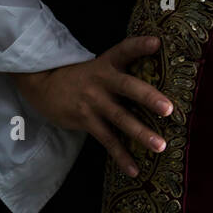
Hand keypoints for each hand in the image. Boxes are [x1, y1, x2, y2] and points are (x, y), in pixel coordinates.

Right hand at [9, 36, 171, 178]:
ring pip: (120, 118)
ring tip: (160, 146)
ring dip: (141, 133)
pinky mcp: (85, 120)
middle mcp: (102, 81)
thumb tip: (158, 76)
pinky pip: (107, 140)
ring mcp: (93, 102)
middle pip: (128, 87)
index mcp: (108, 64)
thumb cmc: (84, 77)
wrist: (44, 86)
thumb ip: (123, 70)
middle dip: (149, 98)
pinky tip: (135, 170)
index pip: (125, 50)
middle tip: (169, 109)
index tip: (156, 42)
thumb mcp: (100, 66)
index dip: (140, 45)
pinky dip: (121, 157)